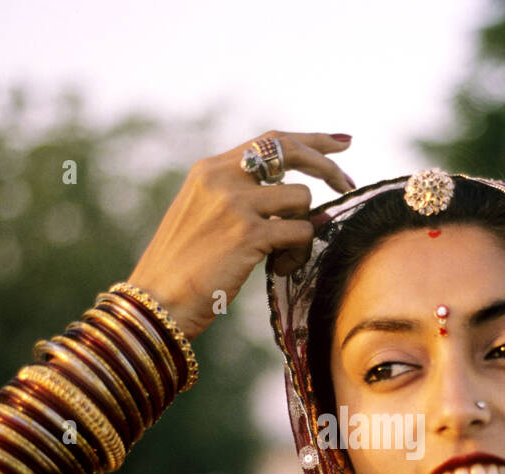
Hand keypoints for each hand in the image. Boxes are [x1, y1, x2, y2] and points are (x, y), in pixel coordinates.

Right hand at [126, 131, 354, 340]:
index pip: (270, 140)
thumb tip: (301, 203)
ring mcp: (235, 204)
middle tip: (347, 184)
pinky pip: (300, 233)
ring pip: (302, 199)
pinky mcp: (248, 234)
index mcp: (209, 170)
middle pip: (292, 153)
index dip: (310, 140)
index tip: (341, 143)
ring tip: (283, 256)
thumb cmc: (181, 271)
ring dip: (303, 230)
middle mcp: (222, 179)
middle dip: (327, 167)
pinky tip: (278, 269)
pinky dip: (298, 254)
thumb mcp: (203, 219)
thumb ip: (241, 200)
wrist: (157, 302)